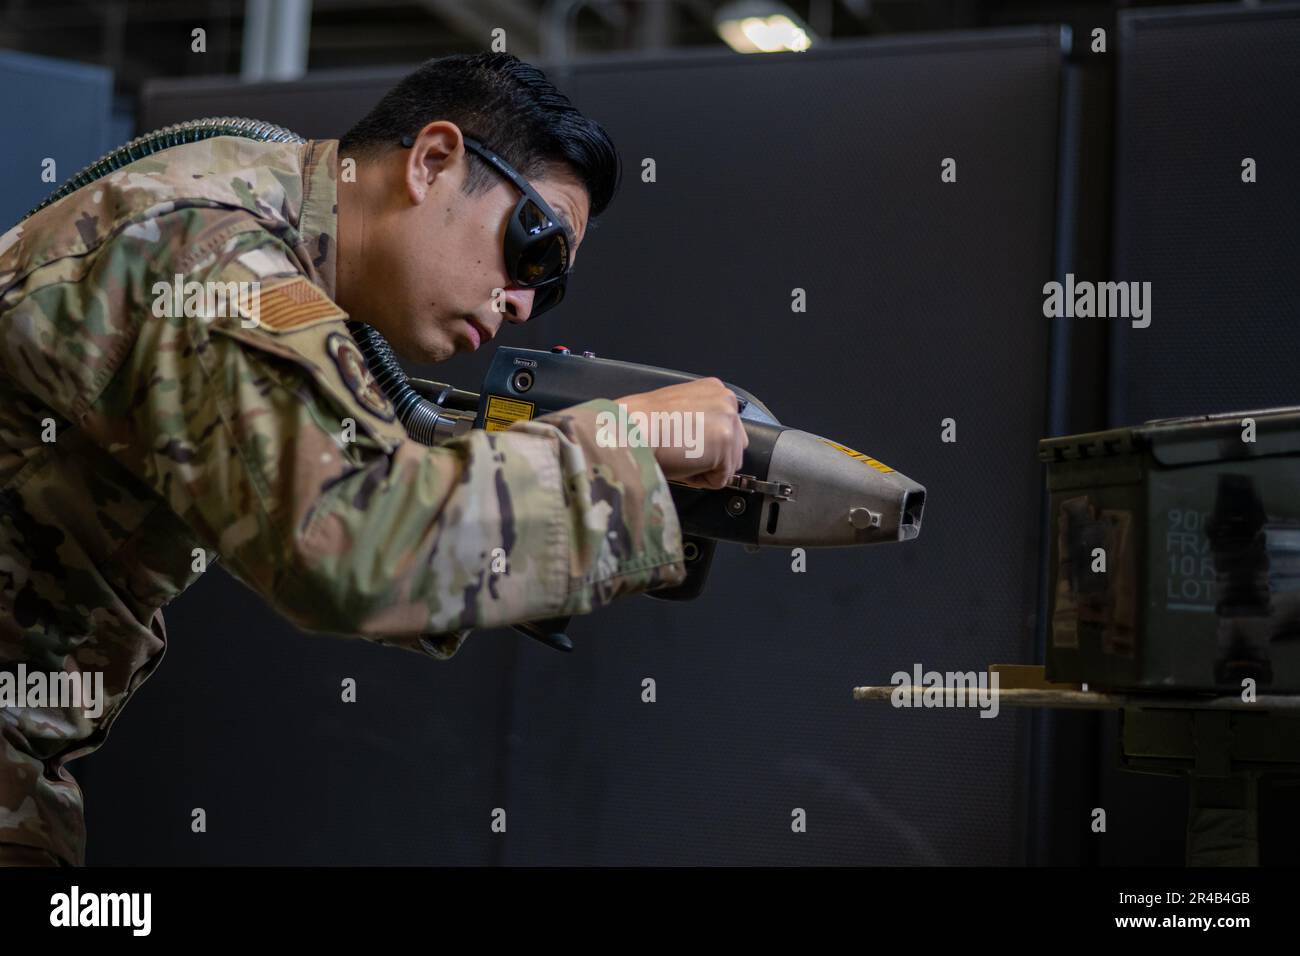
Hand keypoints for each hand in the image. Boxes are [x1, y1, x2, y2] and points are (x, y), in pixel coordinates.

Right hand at [614, 378, 747, 489]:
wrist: (632, 429)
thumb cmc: (642, 420)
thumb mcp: (677, 405)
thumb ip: (699, 417)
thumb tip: (704, 440)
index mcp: (715, 389)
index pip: (725, 426)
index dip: (704, 443)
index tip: (684, 444)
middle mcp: (728, 402)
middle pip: (734, 445)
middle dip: (712, 457)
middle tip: (682, 455)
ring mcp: (730, 425)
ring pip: (729, 464)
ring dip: (706, 469)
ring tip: (679, 459)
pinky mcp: (727, 448)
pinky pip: (720, 479)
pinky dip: (700, 480)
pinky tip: (681, 466)